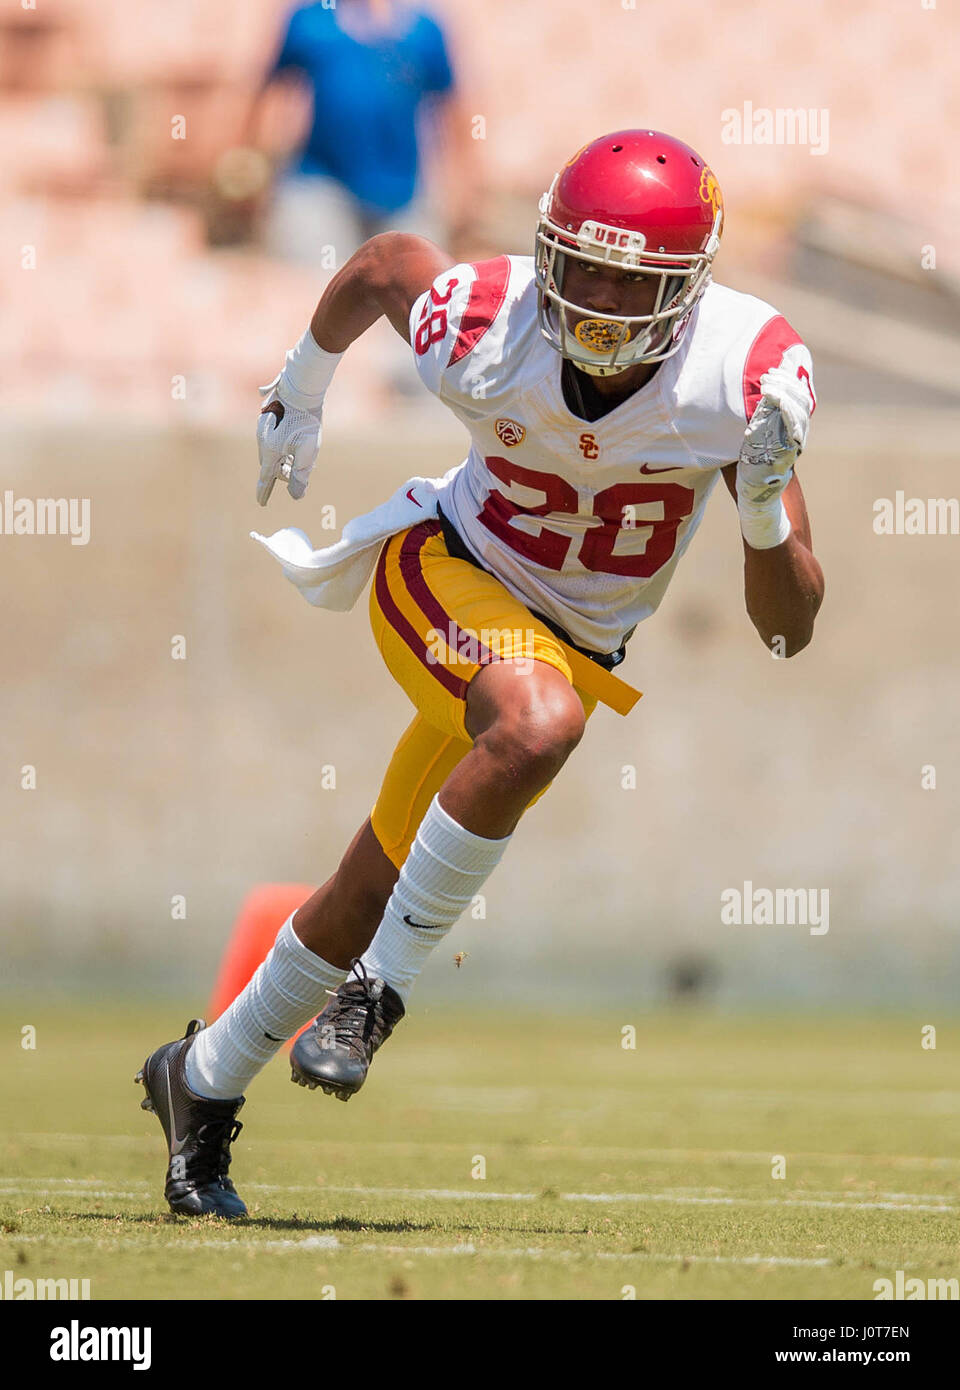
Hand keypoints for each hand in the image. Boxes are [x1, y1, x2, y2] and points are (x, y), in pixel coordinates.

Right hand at [255, 392, 321, 505]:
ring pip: (273, 451)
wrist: (300, 388)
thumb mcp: (308, 452)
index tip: (262, 503)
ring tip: (301, 454)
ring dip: (285, 457)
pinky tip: (296, 437)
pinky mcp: (269, 418)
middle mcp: (263, 441)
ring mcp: (264, 428)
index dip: (264, 492)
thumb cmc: (305, 421)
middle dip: (283, 471)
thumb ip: (301, 476)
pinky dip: (284, 445)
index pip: (266, 478)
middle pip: (271, 465)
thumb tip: (297, 496)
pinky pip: (274, 438)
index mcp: (270, 452)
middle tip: (297, 472)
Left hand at [737, 366, 810, 507]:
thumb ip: (764, 411)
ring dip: (783, 391)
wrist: (754, 489)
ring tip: (766, 384)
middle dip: (785, 381)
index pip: (801, 394)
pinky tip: (773, 397)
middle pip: (803, 398)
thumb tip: (760, 387)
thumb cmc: (754, 459)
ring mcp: (796, 442)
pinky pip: (793, 425)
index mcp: (795, 425)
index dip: (789, 378)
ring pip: (800, 408)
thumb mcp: (759, 429)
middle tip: (767, 375)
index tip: (772, 369)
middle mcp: (800, 432)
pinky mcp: (789, 451)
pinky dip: (784, 407)